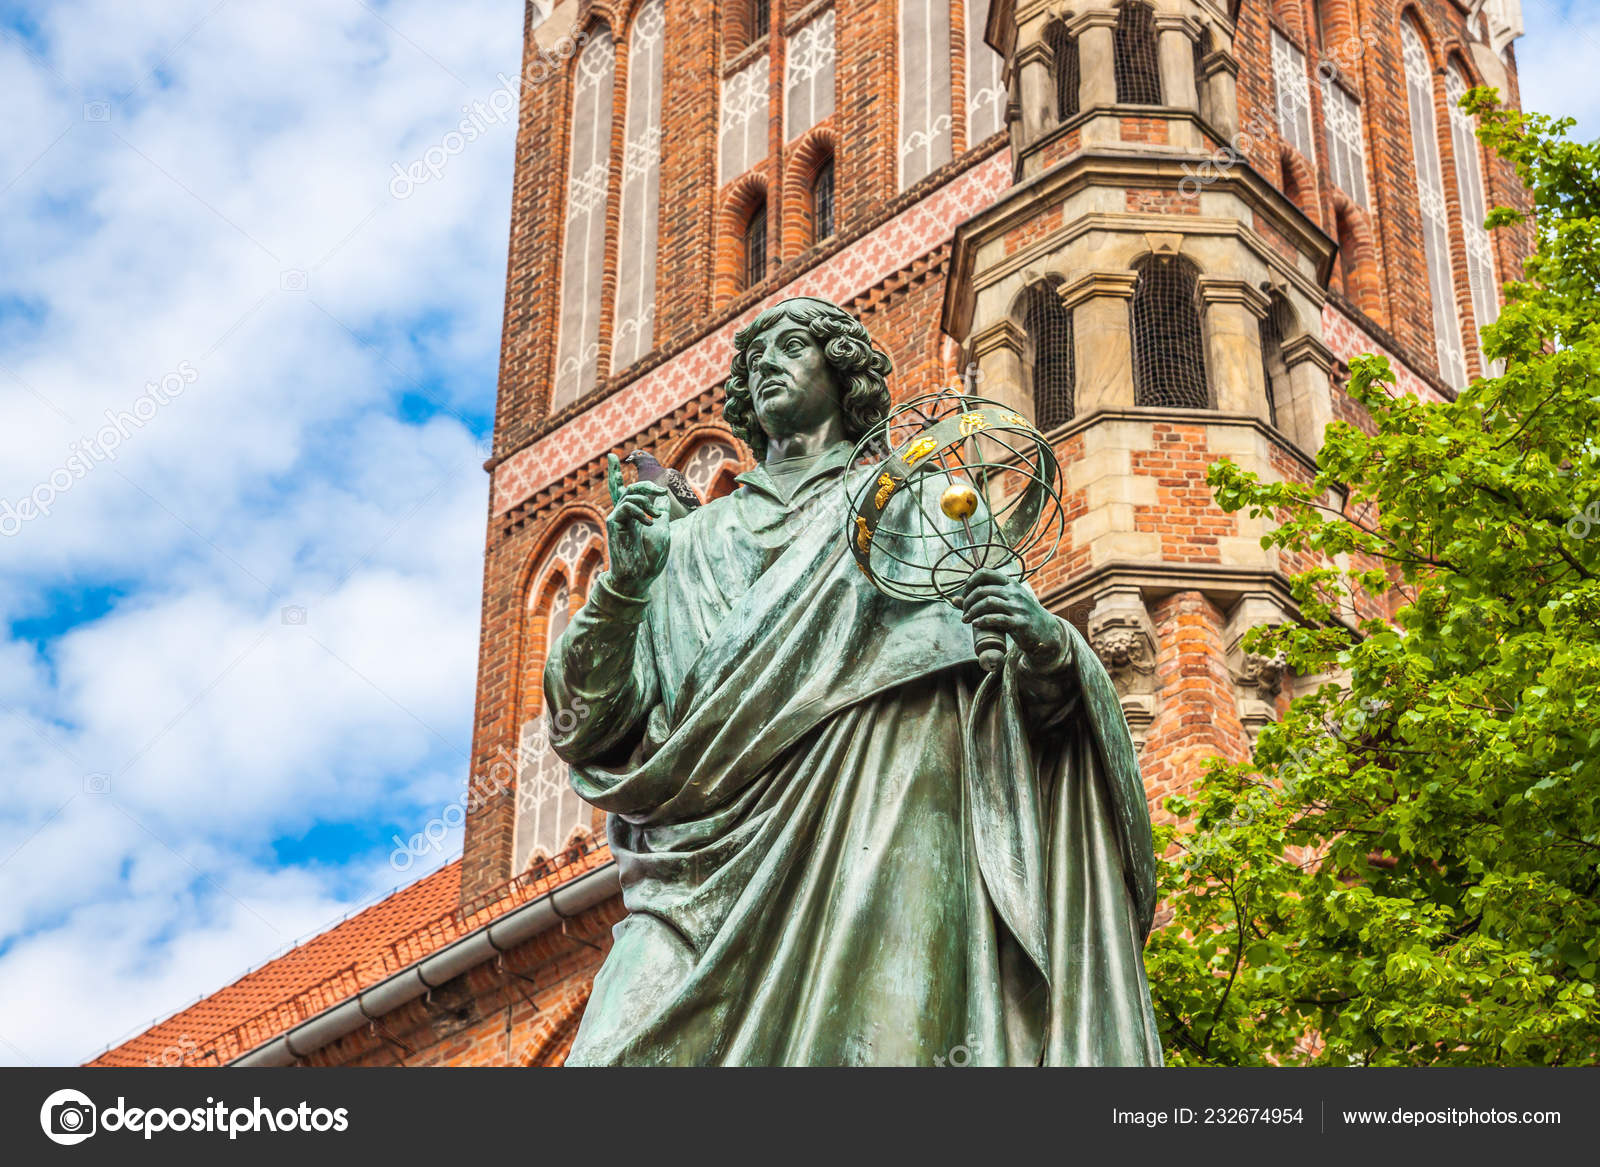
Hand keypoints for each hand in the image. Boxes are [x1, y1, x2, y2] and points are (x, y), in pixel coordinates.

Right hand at [604, 453, 670, 596]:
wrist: (641, 576)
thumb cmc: (651, 558)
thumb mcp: (663, 529)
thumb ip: (661, 512)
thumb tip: (663, 498)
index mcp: (633, 516)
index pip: (623, 492)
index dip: (615, 474)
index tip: (611, 456)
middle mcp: (622, 515)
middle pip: (624, 488)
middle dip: (643, 484)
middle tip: (660, 492)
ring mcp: (617, 519)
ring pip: (629, 496)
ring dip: (647, 503)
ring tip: (657, 517)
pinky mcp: (614, 524)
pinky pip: (626, 507)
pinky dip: (641, 512)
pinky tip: (649, 523)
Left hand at [960, 568, 1068, 664]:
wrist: (1045, 632)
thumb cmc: (1021, 616)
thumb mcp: (1004, 604)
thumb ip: (980, 601)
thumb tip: (953, 600)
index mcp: (1010, 584)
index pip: (984, 572)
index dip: (969, 582)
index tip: (965, 595)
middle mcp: (1014, 592)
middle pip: (982, 590)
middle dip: (968, 601)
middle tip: (964, 613)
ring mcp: (1018, 607)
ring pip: (987, 602)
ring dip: (972, 611)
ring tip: (966, 619)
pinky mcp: (1020, 623)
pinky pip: (996, 618)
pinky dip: (982, 620)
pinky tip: (976, 624)